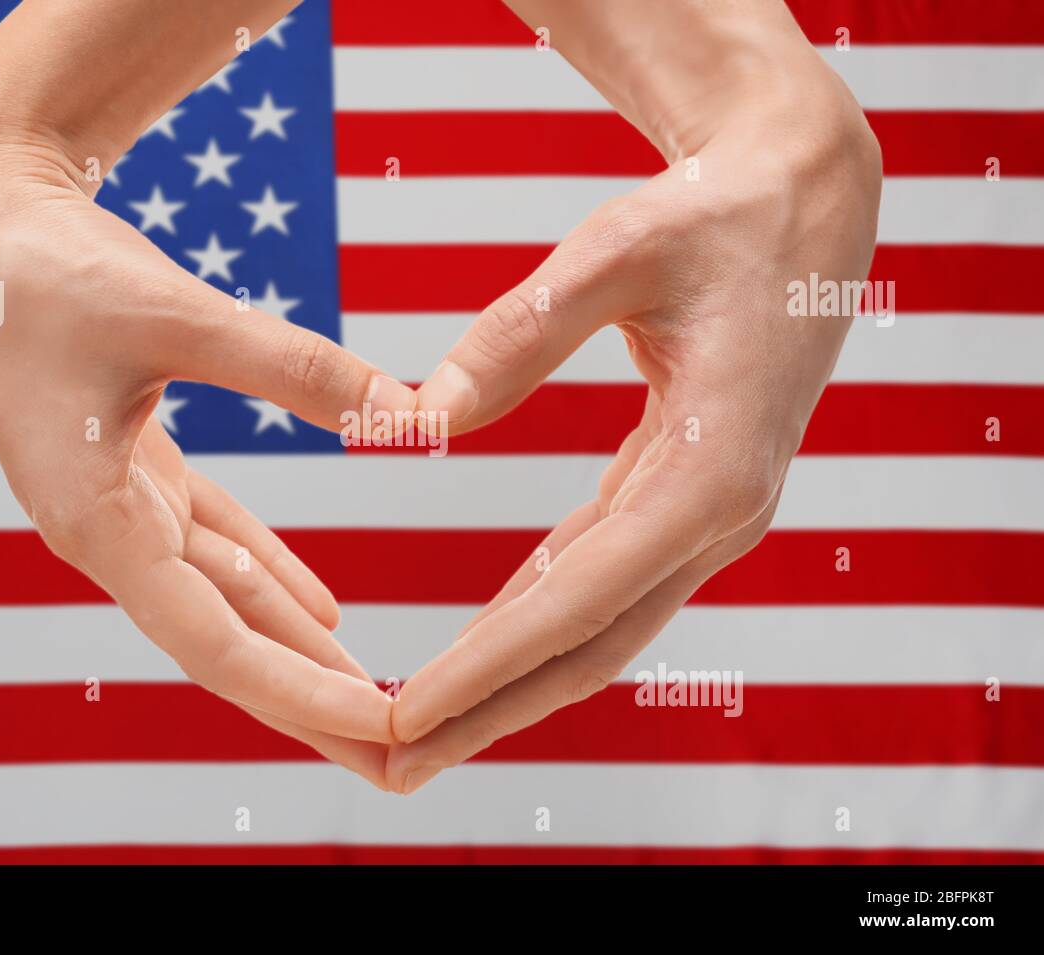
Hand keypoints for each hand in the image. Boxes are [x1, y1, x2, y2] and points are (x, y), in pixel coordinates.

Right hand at [0, 0, 417, 788]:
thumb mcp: (173, 314)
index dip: (301, 690)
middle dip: (312, 703)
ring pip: (229, 598)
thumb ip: (293, 367)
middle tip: (399, 761)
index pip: (215, 638)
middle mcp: (107, 532)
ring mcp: (122, 504)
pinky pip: (218, 541)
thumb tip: (409, 412)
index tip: (386, 727)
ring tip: (375, 699)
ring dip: (300, 649)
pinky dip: (274, 576)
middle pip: (227, 642)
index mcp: (95, 522)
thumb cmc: (47, 267)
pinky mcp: (139, 467)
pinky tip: (326, 612)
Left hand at [387, 2, 882, 792]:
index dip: (490, 666)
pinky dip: (538, 625)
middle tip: (395, 765)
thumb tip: (419, 419)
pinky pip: (605, 583)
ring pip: (600, 630)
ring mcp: (709, 516)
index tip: (407, 715)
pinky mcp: (686, 501)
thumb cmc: (712, 217)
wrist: (803, 206)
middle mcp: (719, 515)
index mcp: (710, 467)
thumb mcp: (615, 251)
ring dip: (512, 685)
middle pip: (592, 647)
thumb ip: (519, 332)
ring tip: (425, 730)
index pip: (581, 598)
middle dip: (493, 712)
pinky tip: (483, 648)